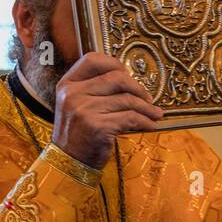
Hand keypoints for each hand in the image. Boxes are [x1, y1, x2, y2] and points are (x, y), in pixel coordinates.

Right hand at [52, 52, 162, 168]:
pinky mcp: (98, 127)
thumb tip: (127, 78)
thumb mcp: (75, 105)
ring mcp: (84, 110)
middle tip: (147, 98)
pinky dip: (145, 121)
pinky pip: (130, 117)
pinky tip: (150, 124)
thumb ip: (92, 89)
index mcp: (66, 85)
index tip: (127, 74)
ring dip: (146, 107)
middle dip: (137, 87)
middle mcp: (73, 95)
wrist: (68, 162)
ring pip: (127, 99)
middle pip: (116, 78)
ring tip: (155, 113)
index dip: (113, 63)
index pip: (92, 59)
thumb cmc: (76, 133)